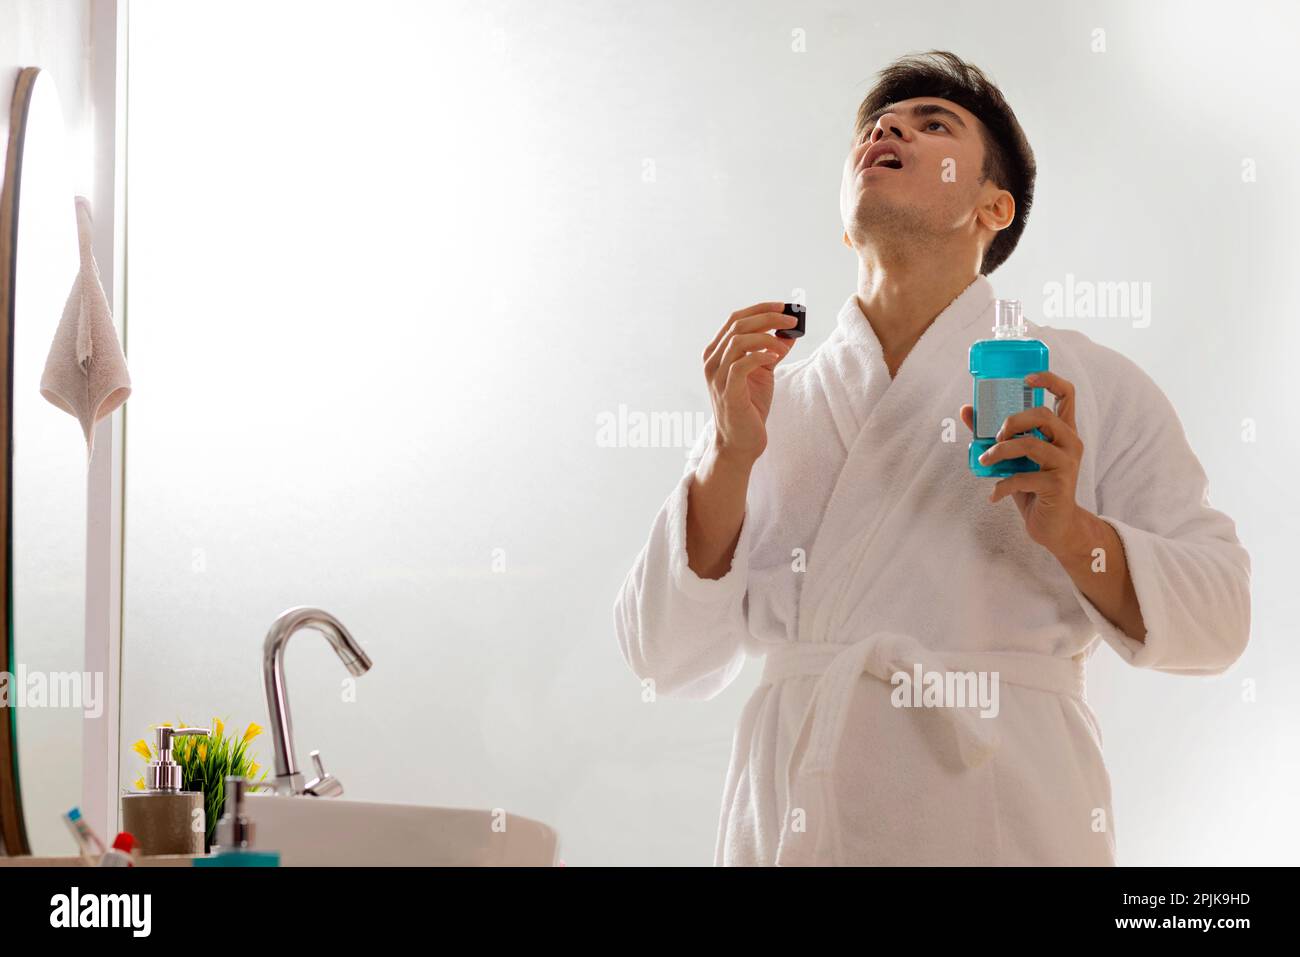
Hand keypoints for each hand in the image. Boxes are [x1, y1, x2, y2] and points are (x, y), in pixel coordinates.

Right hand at [702, 303, 800, 463]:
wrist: (740, 443)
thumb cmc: (749, 407)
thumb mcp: (763, 373)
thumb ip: (772, 351)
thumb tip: (791, 332)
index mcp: (717, 352)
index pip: (736, 319)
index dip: (761, 309)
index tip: (784, 307)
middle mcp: (712, 361)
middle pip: (738, 325)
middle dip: (768, 318)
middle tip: (792, 321)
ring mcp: (717, 377)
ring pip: (738, 341)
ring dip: (766, 337)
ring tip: (784, 345)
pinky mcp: (727, 392)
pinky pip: (741, 364)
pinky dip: (761, 356)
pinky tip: (775, 358)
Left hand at [958, 371, 1086, 556]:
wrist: (1054, 526)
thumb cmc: (1033, 487)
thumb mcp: (1015, 459)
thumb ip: (996, 435)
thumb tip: (966, 409)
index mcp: (1063, 430)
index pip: (1067, 393)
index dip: (1048, 379)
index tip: (1025, 379)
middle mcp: (1071, 442)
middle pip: (1043, 415)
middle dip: (1012, 421)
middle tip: (996, 436)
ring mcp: (1067, 463)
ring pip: (1031, 444)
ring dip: (1000, 452)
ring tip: (985, 461)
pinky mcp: (1058, 484)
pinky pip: (1022, 477)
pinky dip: (1002, 485)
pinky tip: (994, 494)